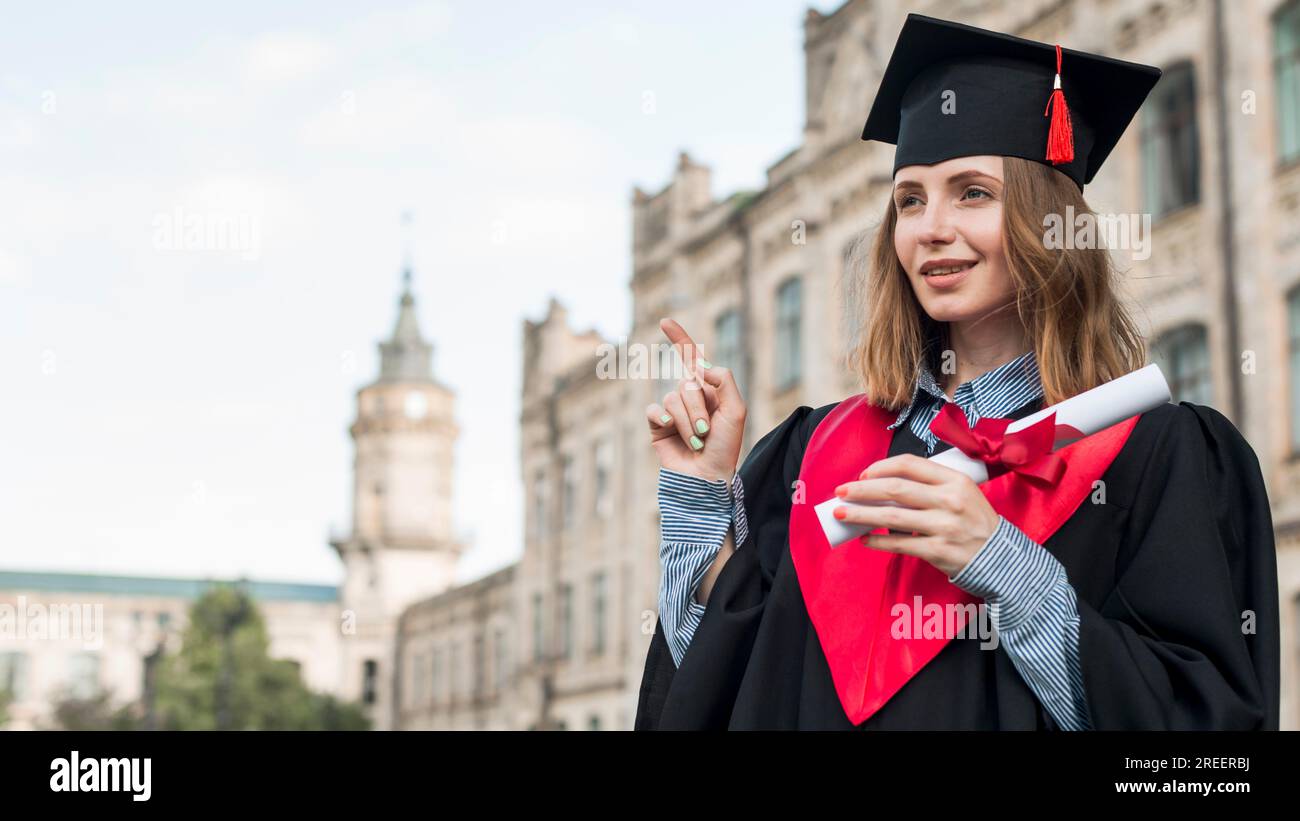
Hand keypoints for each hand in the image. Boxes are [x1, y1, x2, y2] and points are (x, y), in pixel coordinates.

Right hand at [644, 317, 746, 481]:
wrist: (707, 477)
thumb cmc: (726, 447)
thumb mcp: (737, 410)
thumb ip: (725, 381)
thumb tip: (700, 367)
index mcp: (708, 390)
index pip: (691, 359)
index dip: (679, 338)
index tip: (664, 321)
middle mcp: (689, 397)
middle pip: (686, 382)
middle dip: (698, 407)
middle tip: (707, 431)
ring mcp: (672, 411)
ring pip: (672, 398)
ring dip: (687, 421)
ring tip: (697, 441)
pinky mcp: (657, 426)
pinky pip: (654, 410)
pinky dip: (664, 420)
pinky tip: (671, 432)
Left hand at [830, 454, 999, 577]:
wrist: (1000, 557)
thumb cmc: (974, 521)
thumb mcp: (962, 493)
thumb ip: (929, 486)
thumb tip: (882, 486)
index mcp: (954, 480)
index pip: (910, 465)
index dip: (881, 467)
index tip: (863, 474)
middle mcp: (949, 500)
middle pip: (895, 489)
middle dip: (862, 489)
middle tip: (841, 492)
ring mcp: (944, 526)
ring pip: (891, 517)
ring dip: (861, 514)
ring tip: (841, 513)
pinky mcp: (938, 551)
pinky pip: (899, 544)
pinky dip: (877, 542)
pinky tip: (863, 538)